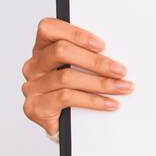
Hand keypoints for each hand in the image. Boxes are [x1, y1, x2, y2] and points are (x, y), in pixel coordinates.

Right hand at [22, 17, 133, 138]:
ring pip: (66, 77)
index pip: (49, 29)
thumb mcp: (81, 71)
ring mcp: (32, 87)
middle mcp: (34, 66)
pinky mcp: (35, 107)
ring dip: (100, 83)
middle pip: (60, 51)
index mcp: (43, 49)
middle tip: (120, 70)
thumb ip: (89, 58)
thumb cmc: (74, 93)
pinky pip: (66, 98)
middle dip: (95, 61)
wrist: (64, 126)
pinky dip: (93, 101)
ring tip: (122, 87)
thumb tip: (118, 57)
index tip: (102, 45)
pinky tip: (110, 103)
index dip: (75, 34)